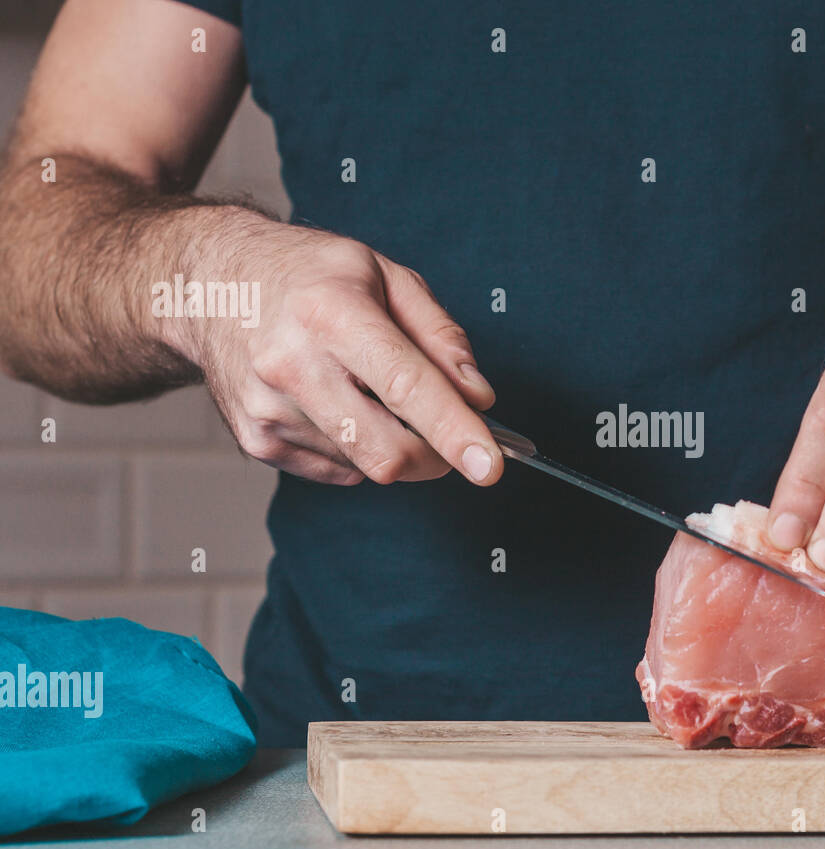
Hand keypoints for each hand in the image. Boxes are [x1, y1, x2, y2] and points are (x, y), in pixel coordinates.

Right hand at [172, 221, 502, 485]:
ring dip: (394, 445)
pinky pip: (336, 469)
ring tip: (372, 392)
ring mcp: (268, 409)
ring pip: (366, 466)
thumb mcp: (385, 275)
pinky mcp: (256, 440)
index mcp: (332, 312)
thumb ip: (441, 336)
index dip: (454, 431)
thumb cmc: (307, 275)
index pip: (406, 386)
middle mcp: (292, 365)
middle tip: (450, 433)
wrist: (208, 285)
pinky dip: (357, 449)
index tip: (489, 466)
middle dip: (436, 457)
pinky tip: (339, 404)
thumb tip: (477, 397)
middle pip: (388, 450)